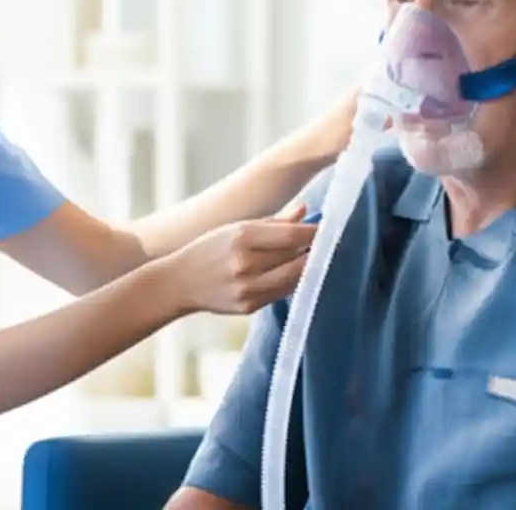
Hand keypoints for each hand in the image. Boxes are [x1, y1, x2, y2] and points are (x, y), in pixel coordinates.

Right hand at [158, 207, 317, 315]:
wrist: (180, 281)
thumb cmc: (210, 249)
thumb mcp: (236, 228)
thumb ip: (273, 221)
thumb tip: (305, 210)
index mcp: (242, 237)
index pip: (292, 235)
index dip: (316, 233)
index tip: (331, 228)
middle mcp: (245, 263)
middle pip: (297, 257)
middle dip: (317, 251)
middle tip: (335, 244)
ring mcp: (247, 288)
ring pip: (294, 278)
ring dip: (309, 268)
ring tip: (319, 259)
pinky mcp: (248, 306)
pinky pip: (282, 293)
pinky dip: (294, 282)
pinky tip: (300, 274)